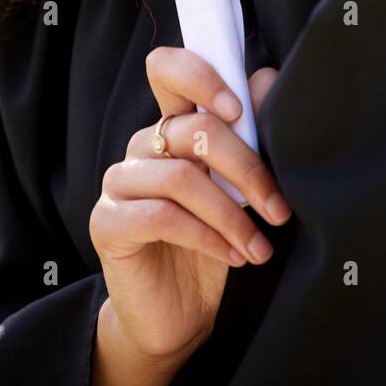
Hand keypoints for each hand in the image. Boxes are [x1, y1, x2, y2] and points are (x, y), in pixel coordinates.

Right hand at [89, 47, 289, 363]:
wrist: (180, 315)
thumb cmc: (216, 242)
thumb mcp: (242, 191)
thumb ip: (251, 136)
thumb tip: (267, 79)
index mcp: (175, 127)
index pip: (168, 70)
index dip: (200, 76)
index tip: (239, 110)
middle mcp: (144, 146)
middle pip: (194, 130)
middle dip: (246, 168)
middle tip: (278, 208)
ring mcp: (121, 182)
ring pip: (182, 177)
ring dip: (231, 215)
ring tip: (258, 247)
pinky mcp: (107, 222)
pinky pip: (161, 216)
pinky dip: (206, 236)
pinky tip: (231, 257)